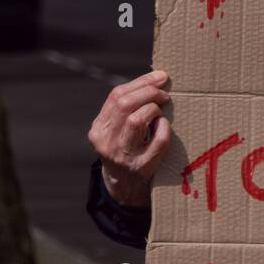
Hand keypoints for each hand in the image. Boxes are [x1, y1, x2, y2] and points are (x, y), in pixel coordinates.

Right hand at [87, 70, 171, 206]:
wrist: (124, 187)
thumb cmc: (125, 149)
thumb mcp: (115, 130)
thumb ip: (126, 108)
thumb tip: (155, 79)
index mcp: (98, 129)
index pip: (116, 96)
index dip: (141, 82)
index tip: (159, 76)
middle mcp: (106, 141)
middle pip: (125, 104)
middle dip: (149, 92)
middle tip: (164, 93)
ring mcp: (123, 155)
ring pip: (137, 120)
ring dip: (154, 109)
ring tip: (161, 109)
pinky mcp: (142, 167)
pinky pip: (158, 140)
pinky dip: (164, 128)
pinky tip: (164, 125)